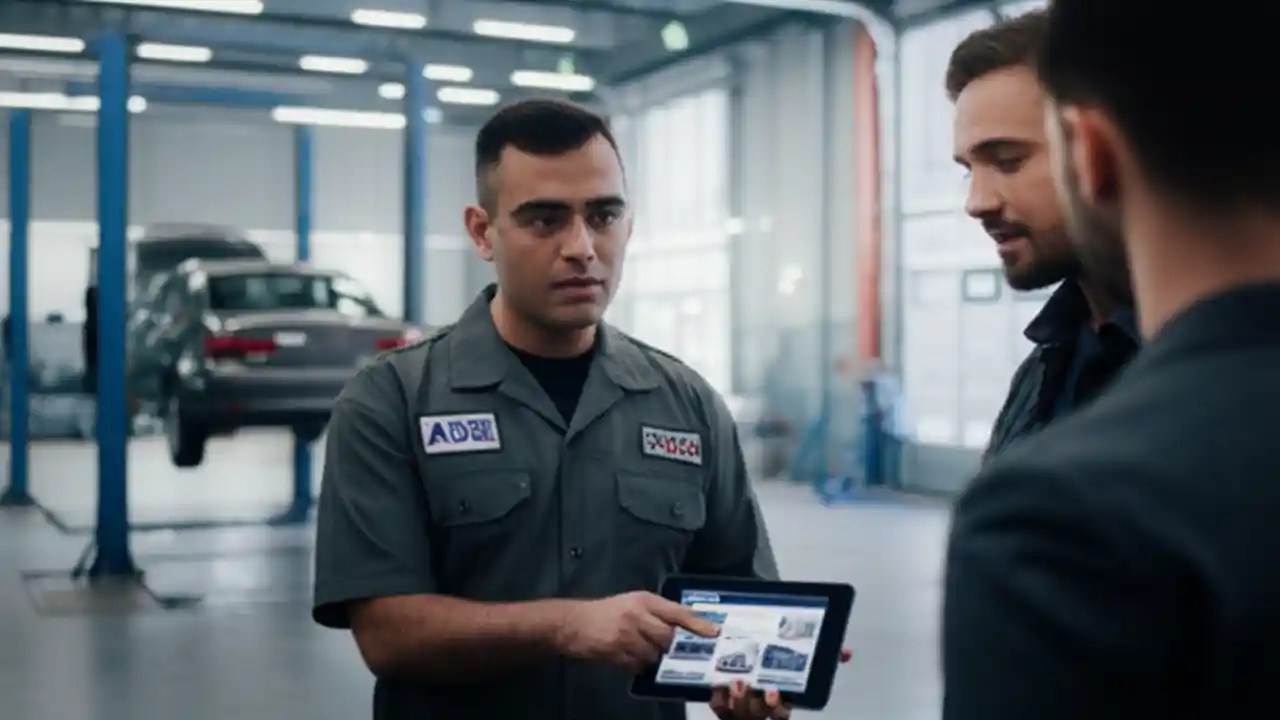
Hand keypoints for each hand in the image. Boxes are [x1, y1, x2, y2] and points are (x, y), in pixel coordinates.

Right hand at [555, 591, 720, 672]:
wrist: (573, 623)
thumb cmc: (606, 611)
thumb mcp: (632, 603)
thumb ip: (655, 612)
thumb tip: (682, 627)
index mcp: (644, 600)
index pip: (677, 611)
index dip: (697, 623)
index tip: (714, 632)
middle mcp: (637, 615)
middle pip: (668, 637)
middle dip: (666, 644)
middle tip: (657, 643)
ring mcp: (627, 635)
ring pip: (654, 654)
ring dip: (650, 656)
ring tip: (635, 647)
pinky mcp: (616, 652)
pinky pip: (637, 665)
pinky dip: (636, 664)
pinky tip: (625, 655)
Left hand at [709, 648, 852, 718]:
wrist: (746, 657)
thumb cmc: (774, 664)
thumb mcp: (801, 663)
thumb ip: (824, 658)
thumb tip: (846, 653)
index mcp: (780, 702)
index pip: (781, 714)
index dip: (778, 708)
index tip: (775, 692)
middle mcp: (759, 709)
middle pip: (759, 715)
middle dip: (759, 705)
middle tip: (758, 687)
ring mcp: (739, 708)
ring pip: (738, 714)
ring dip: (738, 700)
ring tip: (737, 682)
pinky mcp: (722, 703)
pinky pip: (719, 707)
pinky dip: (718, 698)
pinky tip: (718, 684)